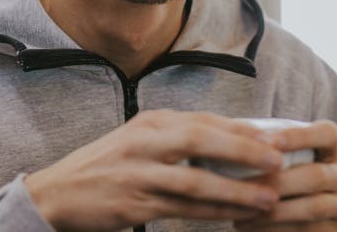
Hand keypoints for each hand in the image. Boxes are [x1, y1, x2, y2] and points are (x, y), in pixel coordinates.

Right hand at [24, 110, 283, 230]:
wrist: (57, 192)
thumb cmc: (110, 164)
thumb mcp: (143, 139)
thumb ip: (181, 137)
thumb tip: (235, 138)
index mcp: (153, 121)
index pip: (205, 120)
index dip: (242, 129)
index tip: (276, 138)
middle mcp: (146, 141)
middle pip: (202, 141)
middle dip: (244, 151)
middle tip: (279, 161)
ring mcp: (139, 173)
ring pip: (196, 180)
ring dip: (236, 190)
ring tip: (268, 198)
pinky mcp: (133, 204)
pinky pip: (182, 209)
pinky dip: (213, 212)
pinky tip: (235, 216)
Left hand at [235, 120, 336, 230]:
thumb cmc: (307, 173)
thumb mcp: (306, 155)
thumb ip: (280, 146)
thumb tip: (235, 135)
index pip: (325, 134)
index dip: (295, 137)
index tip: (262, 141)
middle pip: (315, 176)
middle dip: (277, 181)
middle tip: (242, 185)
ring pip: (312, 208)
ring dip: (274, 212)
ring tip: (243, 212)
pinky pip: (309, 231)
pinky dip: (277, 230)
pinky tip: (253, 227)